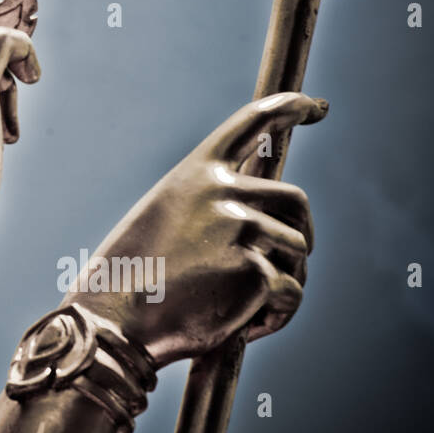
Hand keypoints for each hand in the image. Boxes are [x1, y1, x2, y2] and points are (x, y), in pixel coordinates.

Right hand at [64, 92, 327, 366]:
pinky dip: (275, 314)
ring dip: (283, 279)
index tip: (317, 107)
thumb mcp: (165, 220)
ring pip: (297, 249)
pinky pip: (291, 291)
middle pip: (295, 199)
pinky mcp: (255, 270)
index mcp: (196, 172)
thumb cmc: (135, 277)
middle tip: (286, 263)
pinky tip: (242, 324)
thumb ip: (209, 207)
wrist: (116, 319)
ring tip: (244, 305)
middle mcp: (221, 190)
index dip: (291, 107)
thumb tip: (264, 220)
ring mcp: (240, 227)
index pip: (254, 121)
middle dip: (300, 232)